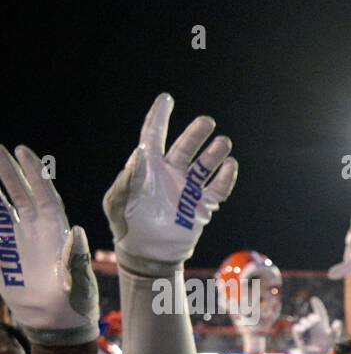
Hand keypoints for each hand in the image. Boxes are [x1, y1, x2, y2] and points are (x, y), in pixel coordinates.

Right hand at [0, 146, 98, 344]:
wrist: (57, 324)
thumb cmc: (76, 303)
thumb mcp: (80, 283)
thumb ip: (76, 259)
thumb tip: (76, 232)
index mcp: (56, 231)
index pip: (43, 194)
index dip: (33, 172)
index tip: (22, 150)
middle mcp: (34, 230)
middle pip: (17, 193)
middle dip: (5, 171)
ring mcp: (15, 242)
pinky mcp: (1, 257)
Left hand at [102, 93, 236, 275]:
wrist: (147, 254)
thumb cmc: (127, 227)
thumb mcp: (117, 203)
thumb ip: (128, 179)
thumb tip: (141, 153)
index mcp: (148, 168)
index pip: (154, 135)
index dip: (160, 116)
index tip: (167, 99)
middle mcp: (170, 173)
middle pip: (186, 146)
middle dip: (196, 133)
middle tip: (207, 122)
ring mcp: (188, 188)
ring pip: (205, 164)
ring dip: (214, 153)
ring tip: (223, 143)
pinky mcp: (203, 205)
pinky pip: (218, 188)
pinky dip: (226, 177)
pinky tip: (231, 167)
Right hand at [292, 297, 341, 353]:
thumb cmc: (327, 347)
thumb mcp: (333, 338)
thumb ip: (336, 330)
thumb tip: (338, 321)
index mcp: (322, 324)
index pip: (319, 312)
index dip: (317, 305)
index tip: (314, 299)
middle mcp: (313, 325)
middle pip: (312, 317)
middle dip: (313, 318)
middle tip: (316, 320)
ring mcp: (306, 330)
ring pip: (304, 321)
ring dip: (306, 323)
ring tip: (308, 327)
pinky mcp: (299, 336)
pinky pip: (296, 329)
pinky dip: (298, 328)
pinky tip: (302, 329)